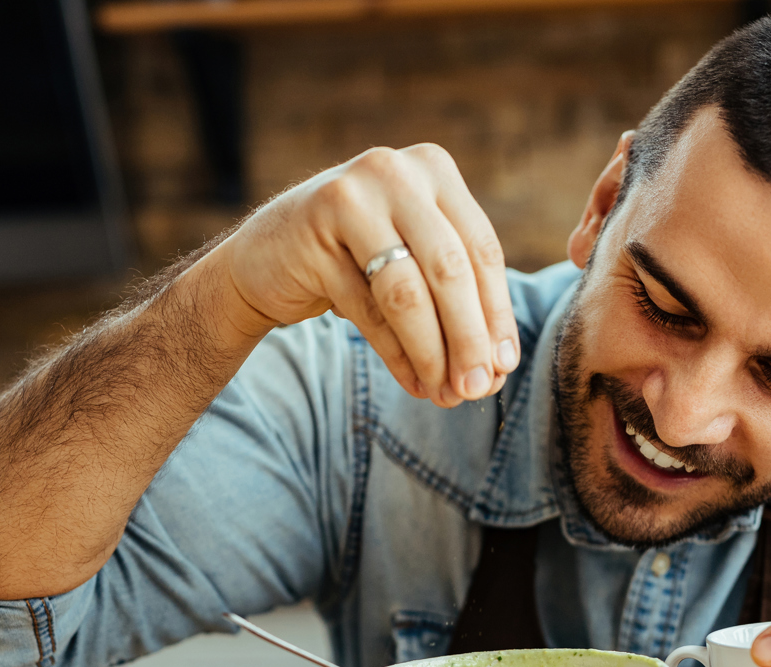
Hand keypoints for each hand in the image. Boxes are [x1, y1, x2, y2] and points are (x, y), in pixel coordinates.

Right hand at [212, 143, 518, 407]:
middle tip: (478, 389)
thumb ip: (457, 296)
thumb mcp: (413, 258)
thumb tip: (498, 366)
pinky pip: (367, 309)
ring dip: (432, 352)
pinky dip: (396, 354)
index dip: (497, 312)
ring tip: (445, 394)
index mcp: (433, 167)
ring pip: (407, 292)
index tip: (504, 366)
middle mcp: (394, 171)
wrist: (265, 257)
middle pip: (449, 268)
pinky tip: (414, 381)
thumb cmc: (355, 260)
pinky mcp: (313, 235)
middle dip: (468, 337)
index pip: (480, 248)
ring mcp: (350, 198)